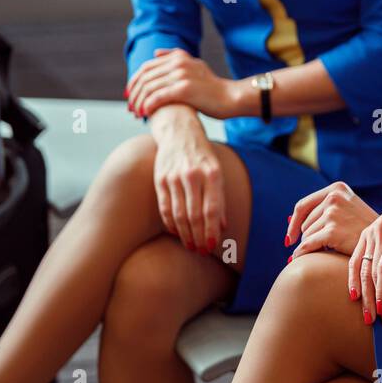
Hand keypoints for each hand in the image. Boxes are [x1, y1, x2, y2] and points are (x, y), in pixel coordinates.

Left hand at [126, 48, 243, 119]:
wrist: (230, 97)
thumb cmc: (211, 87)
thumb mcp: (195, 66)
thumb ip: (175, 58)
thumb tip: (155, 53)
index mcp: (179, 57)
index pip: (146, 67)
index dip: (134, 81)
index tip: (129, 94)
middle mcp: (179, 63)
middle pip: (145, 78)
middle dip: (134, 94)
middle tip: (130, 108)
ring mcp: (181, 75)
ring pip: (149, 88)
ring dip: (139, 102)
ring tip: (137, 114)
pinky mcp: (184, 89)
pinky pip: (157, 97)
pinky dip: (148, 106)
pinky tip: (146, 114)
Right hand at [152, 127, 226, 253]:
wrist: (179, 132)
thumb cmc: (202, 155)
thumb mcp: (217, 171)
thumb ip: (220, 198)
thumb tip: (222, 227)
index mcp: (212, 173)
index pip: (212, 209)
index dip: (211, 230)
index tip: (212, 246)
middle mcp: (193, 175)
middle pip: (195, 215)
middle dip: (198, 236)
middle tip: (201, 250)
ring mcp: (174, 177)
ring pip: (179, 214)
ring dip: (185, 234)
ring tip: (190, 245)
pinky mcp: (160, 179)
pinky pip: (164, 207)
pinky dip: (170, 223)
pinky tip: (176, 232)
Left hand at [285, 181, 378, 260]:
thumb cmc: (364, 229)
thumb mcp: (347, 210)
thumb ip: (322, 210)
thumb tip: (289, 220)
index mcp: (337, 188)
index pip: (303, 206)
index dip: (293, 223)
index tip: (290, 238)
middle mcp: (334, 197)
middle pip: (305, 223)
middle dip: (309, 237)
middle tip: (321, 249)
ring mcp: (333, 213)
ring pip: (307, 235)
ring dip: (312, 246)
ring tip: (329, 251)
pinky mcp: (332, 231)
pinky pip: (307, 245)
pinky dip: (301, 254)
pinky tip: (300, 260)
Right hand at [348, 186, 381, 324]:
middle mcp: (381, 229)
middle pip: (371, 269)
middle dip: (372, 297)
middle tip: (376, 320)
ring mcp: (370, 230)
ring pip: (360, 265)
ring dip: (361, 291)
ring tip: (366, 315)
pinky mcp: (365, 234)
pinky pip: (355, 258)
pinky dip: (353, 277)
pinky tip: (354, 295)